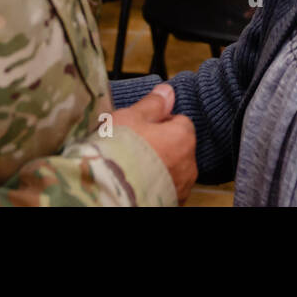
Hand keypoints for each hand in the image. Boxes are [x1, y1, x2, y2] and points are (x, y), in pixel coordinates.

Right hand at [111, 84, 196, 203]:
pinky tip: (134, 183)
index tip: (140, 126)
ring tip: (130, 167)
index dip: (159, 122)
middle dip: (159, 146)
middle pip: (177, 147)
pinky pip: (165, 189)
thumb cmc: (119, 152)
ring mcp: (180, 188)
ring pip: (171, 170)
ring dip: (156, 167)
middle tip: (132, 147)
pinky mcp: (170, 205)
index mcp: (182, 137)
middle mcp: (188, 165)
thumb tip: (168, 91)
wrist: (108, 194)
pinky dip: (153, 185)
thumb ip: (152, 104)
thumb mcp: (130, 118)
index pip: (180, 121)